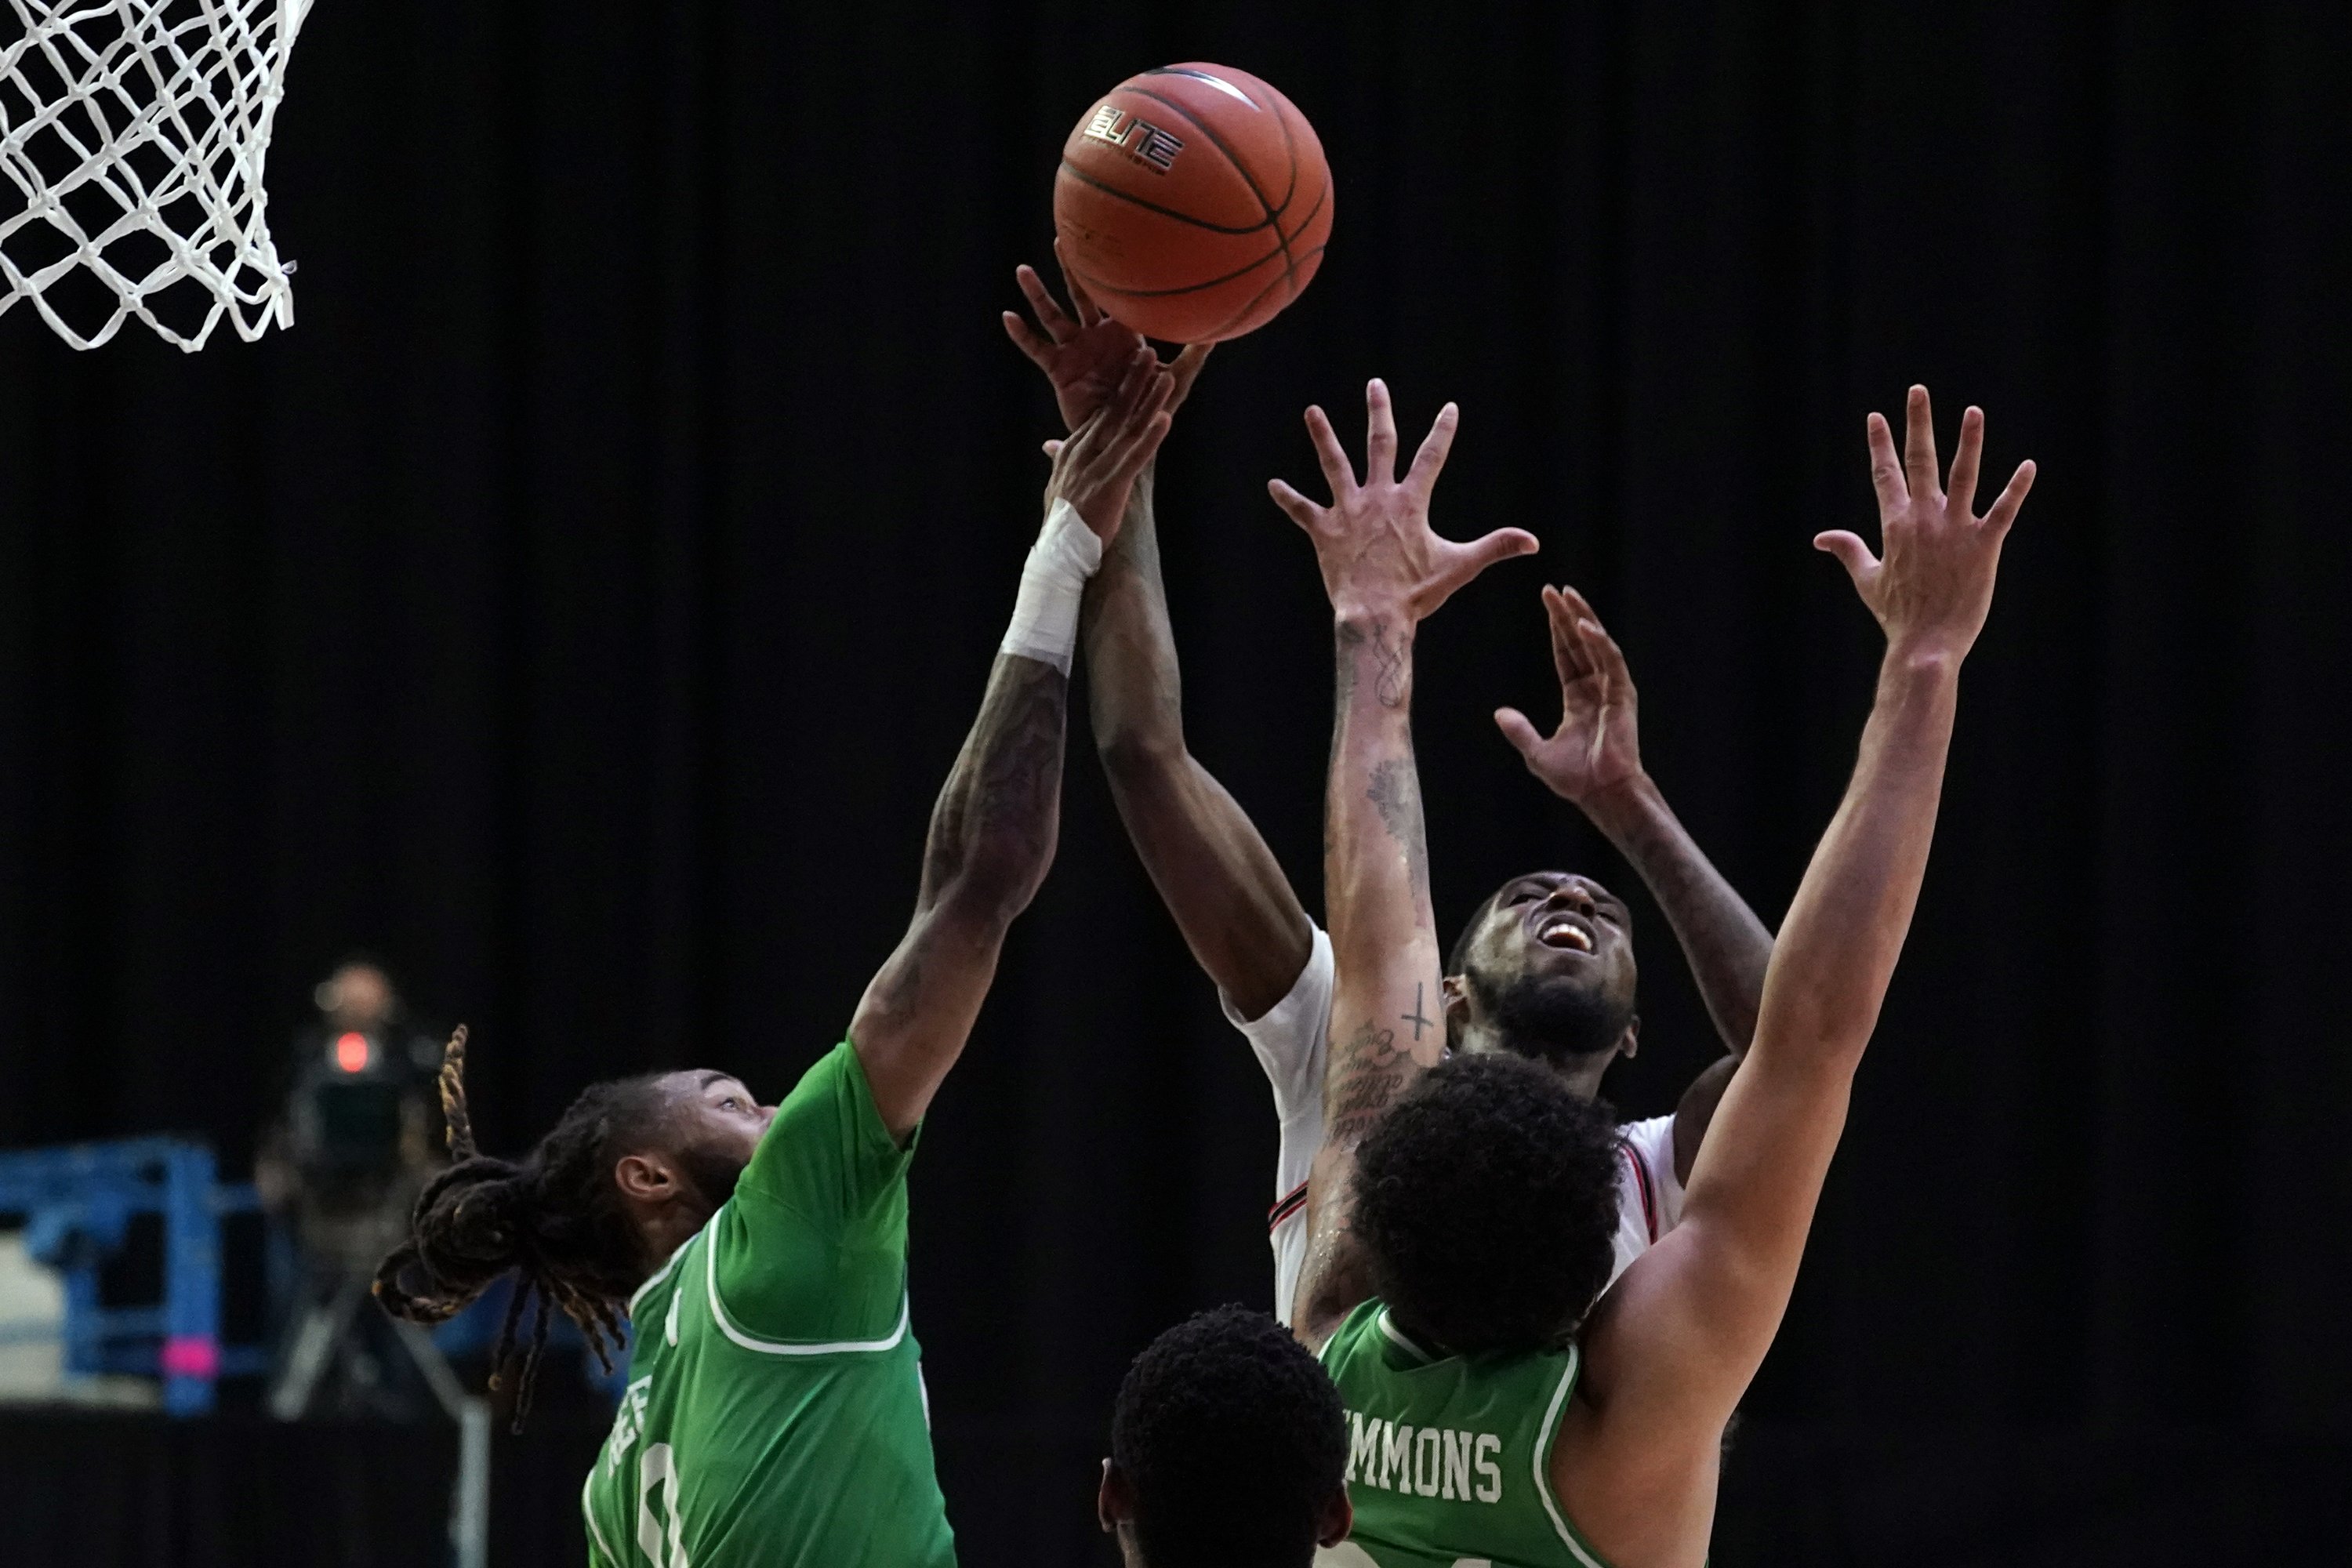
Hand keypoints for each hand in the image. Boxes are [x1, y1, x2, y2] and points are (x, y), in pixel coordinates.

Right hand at [1004, 242, 1210, 430]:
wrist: (1124, 435)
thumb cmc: (1150, 406)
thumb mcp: (1176, 379)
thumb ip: (1193, 355)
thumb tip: (1218, 332)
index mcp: (1122, 331)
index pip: (1114, 293)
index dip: (1110, 270)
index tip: (1107, 242)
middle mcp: (1095, 335)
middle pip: (1080, 293)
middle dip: (1071, 267)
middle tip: (1063, 238)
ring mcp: (1075, 350)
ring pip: (1053, 314)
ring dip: (1037, 293)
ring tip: (1022, 269)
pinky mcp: (1059, 371)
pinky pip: (1037, 349)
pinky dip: (1022, 334)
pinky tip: (1007, 316)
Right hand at [1044, 348, 1173, 540]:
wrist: (1060, 552)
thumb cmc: (1062, 520)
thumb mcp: (1057, 482)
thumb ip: (1058, 458)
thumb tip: (1050, 444)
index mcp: (1075, 449)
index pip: (1101, 412)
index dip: (1120, 388)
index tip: (1134, 365)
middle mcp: (1085, 452)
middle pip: (1114, 410)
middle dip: (1134, 381)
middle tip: (1149, 352)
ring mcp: (1097, 467)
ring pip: (1127, 427)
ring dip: (1148, 401)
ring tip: (1165, 377)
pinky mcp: (1110, 485)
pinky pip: (1134, 456)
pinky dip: (1150, 437)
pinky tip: (1165, 420)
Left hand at [1267, 379, 1536, 624]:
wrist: (1375, 614)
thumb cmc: (1417, 594)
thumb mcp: (1459, 567)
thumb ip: (1496, 548)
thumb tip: (1534, 542)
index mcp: (1411, 502)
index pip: (1432, 457)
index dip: (1443, 431)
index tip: (1450, 408)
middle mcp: (1378, 498)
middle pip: (1379, 445)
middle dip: (1379, 413)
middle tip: (1375, 385)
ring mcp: (1348, 512)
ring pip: (1334, 465)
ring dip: (1323, 437)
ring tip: (1312, 412)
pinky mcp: (1324, 531)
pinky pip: (1302, 510)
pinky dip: (1288, 498)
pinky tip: (1272, 485)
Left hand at [1495, 584, 1644, 804]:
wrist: (1601, 794)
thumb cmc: (1575, 779)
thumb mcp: (1537, 753)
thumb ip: (1520, 731)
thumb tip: (1499, 713)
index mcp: (1579, 698)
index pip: (1566, 655)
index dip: (1557, 629)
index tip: (1547, 604)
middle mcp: (1597, 689)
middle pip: (1580, 643)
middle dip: (1567, 615)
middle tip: (1554, 589)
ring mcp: (1612, 690)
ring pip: (1597, 644)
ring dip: (1583, 618)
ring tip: (1569, 595)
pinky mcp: (1622, 695)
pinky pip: (1610, 661)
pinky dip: (1598, 642)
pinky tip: (1583, 625)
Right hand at [1815, 386, 2035, 663]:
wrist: (1926, 644)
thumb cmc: (1896, 615)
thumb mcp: (1868, 580)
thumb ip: (1848, 550)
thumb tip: (1820, 537)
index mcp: (1895, 525)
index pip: (1884, 474)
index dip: (1880, 444)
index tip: (1876, 417)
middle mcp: (1924, 519)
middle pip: (1919, 461)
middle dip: (1917, 424)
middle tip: (1917, 391)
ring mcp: (1955, 530)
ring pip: (1964, 475)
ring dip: (1969, 441)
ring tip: (1973, 411)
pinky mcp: (1985, 546)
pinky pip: (2004, 510)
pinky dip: (2017, 487)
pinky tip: (2029, 465)